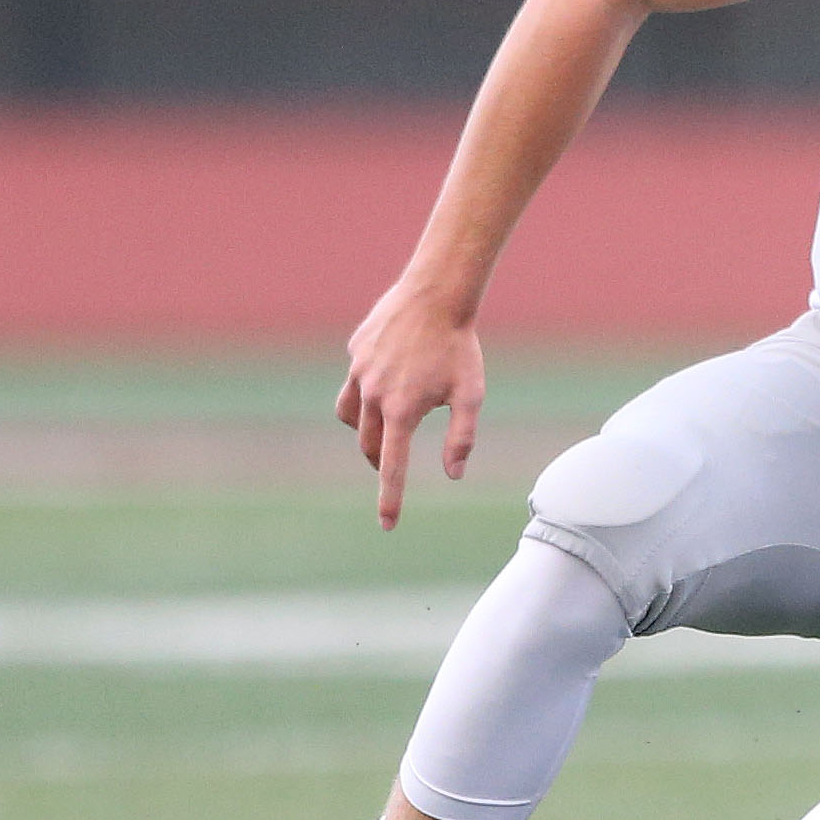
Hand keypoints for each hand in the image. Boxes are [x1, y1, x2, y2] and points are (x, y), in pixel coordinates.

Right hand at [335, 281, 485, 530]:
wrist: (436, 294)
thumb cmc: (459, 347)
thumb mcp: (470, 395)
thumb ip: (461, 438)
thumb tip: (453, 474)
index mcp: (402, 410)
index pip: (392, 466)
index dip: (389, 498)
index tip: (387, 525)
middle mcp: (372, 394)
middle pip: (368, 444)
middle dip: (379, 461)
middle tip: (390, 468)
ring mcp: (358, 371)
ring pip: (349, 415)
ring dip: (363, 430)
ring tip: (383, 430)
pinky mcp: (355, 351)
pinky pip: (354, 379)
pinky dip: (365, 390)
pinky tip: (387, 379)